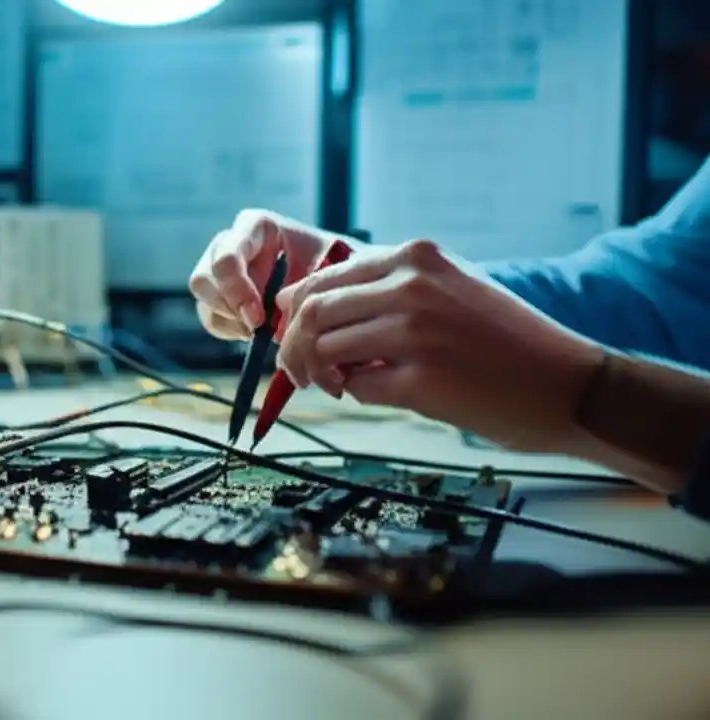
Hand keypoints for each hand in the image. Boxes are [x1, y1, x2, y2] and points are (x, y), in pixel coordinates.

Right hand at [189, 210, 355, 339]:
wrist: (338, 278)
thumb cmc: (337, 267)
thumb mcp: (330, 270)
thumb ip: (303, 288)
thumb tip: (275, 323)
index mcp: (257, 227)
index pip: (227, 257)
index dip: (237, 290)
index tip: (259, 319)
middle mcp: (231, 242)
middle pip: (205, 276)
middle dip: (229, 307)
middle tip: (257, 329)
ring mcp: (220, 267)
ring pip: (203, 297)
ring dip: (230, 319)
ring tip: (262, 329)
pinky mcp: (218, 293)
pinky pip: (211, 316)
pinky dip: (231, 330)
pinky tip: (257, 329)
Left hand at [276, 239, 605, 451]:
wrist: (568, 383)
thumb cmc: (506, 342)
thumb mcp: (450, 288)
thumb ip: (391, 289)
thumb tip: (311, 308)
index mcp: (417, 257)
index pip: (326, 277)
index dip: (298, 308)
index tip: (291, 329)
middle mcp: (412, 285)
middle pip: (313, 311)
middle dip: (294, 345)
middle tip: (298, 371)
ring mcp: (414, 331)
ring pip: (325, 349)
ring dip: (319, 372)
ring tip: (337, 384)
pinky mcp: (419, 379)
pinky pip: (357, 387)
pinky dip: (356, 394)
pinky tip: (379, 394)